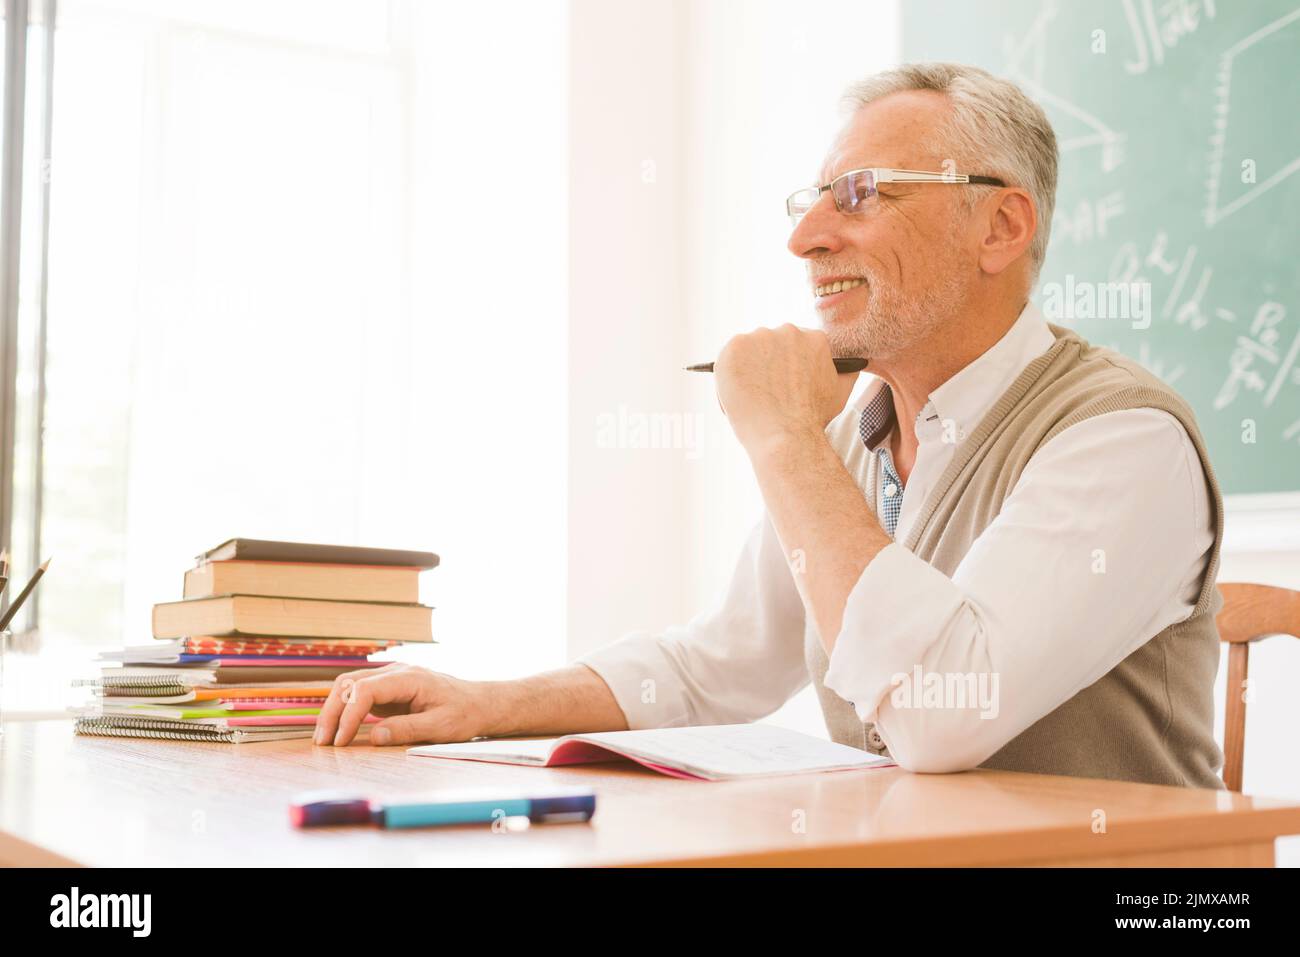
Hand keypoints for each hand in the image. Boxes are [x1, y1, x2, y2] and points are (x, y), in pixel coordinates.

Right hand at [314, 662, 496, 746]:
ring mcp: (391, 679)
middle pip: (350, 683)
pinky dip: (345, 709)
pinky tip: (338, 729)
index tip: (341, 741)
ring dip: (335, 709)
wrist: (480, 703)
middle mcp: (396, 672)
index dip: (349, 715)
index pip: (365, 690)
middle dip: (332, 711)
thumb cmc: (465, 714)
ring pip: (350, 686)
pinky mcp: (390, 690)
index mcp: (409, 678)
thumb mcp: (441, 727)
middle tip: (322, 742)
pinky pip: (359, 695)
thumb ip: (408, 730)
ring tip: (324, 738)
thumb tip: (373, 736)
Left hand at [713, 324, 858, 455]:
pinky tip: (739, 393)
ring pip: (748, 350)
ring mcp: (759, 337)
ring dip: (748, 369)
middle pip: (771, 344)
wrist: (786, 436)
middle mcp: (787, 330)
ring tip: (753, 397)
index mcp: (814, 337)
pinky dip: (729, 374)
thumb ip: (845, 373)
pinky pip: (728, 357)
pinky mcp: (734, 347)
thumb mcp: (840, 392)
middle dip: (767, 364)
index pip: (795, 344)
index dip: (787, 365)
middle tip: (767, 391)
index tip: (783, 381)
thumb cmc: (813, 420)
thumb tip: (851, 365)